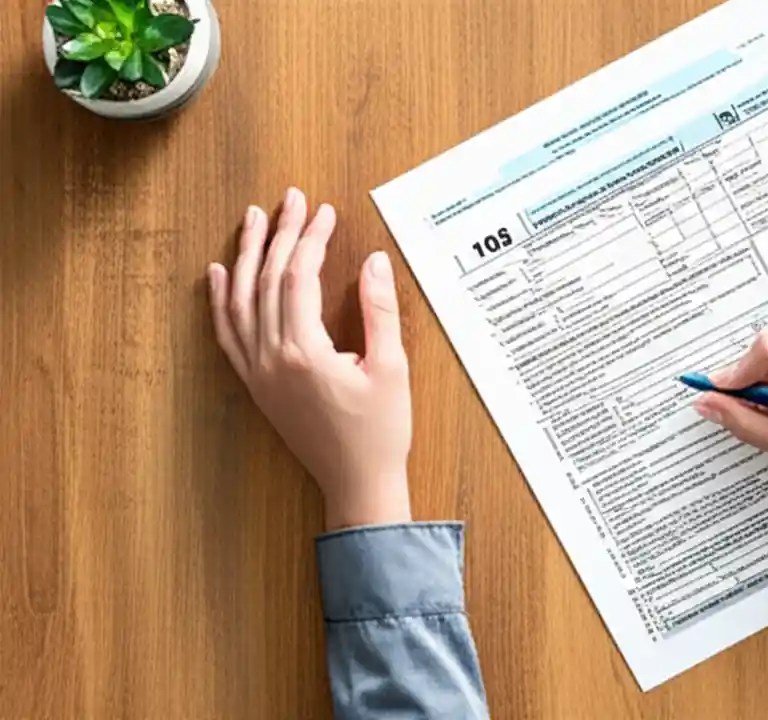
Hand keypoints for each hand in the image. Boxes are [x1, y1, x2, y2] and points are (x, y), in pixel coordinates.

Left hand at [206, 188, 412, 530]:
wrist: (357, 485)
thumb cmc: (380, 433)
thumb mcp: (391, 368)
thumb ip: (380, 311)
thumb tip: (374, 261)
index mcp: (305, 353)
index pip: (299, 278)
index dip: (312, 239)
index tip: (326, 211)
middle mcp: (271, 359)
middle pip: (267, 281)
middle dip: (280, 235)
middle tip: (292, 199)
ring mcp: (258, 373)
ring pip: (241, 302)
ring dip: (246, 257)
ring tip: (253, 220)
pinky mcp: (256, 385)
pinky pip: (228, 335)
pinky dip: (221, 301)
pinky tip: (220, 273)